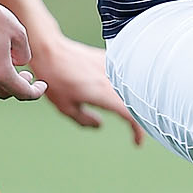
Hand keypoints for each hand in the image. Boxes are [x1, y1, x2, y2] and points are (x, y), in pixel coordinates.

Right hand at [0, 0, 48, 103]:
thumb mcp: (18, 32)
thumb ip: (24, 54)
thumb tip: (18, 64)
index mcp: (0, 72)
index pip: (22, 93)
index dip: (35, 92)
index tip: (41, 85)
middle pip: (1, 92)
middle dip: (15, 87)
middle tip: (24, 74)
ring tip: (0, 64)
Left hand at [30, 33, 144, 143]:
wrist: (51, 50)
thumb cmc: (56, 79)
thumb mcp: (66, 107)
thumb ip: (85, 119)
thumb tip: (99, 125)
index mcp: (104, 95)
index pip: (130, 116)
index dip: (138, 131)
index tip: (137, 142)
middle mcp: (112, 80)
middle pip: (136, 103)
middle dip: (141, 118)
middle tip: (136, 129)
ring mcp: (112, 67)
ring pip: (132, 88)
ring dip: (135, 101)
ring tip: (133, 112)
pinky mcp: (107, 58)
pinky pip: (123, 75)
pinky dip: (126, 86)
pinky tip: (120, 92)